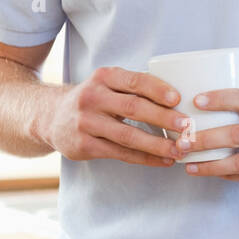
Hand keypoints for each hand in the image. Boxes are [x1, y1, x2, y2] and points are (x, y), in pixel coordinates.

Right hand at [40, 66, 190, 166]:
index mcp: (104, 77)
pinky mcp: (84, 145)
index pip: (135, 81)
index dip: (158, 89)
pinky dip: (145, 158)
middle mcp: (92, 97)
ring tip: (180, 149)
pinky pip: (120, 153)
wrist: (51, 116)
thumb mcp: (109, 83)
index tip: (179, 99)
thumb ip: (136, 87)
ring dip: (157, 144)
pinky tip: (163, 161)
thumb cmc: (95, 98)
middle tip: (187, 126)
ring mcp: (86, 123)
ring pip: (128, 136)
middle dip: (163, 118)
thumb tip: (181, 98)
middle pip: (133, 108)